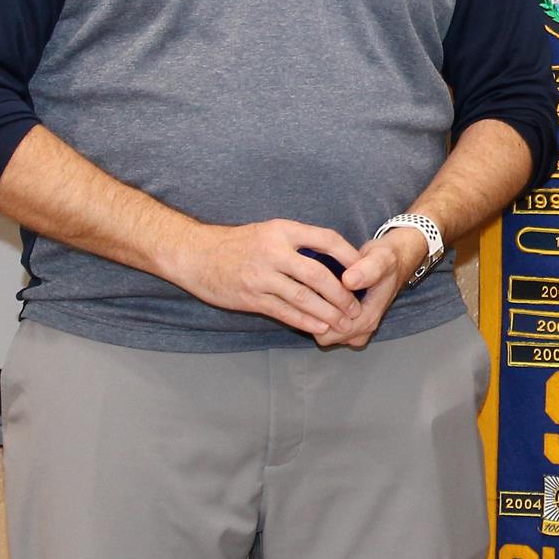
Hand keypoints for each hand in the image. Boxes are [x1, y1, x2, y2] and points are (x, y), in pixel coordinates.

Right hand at [169, 219, 363, 335]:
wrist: (195, 254)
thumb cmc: (237, 243)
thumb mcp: (270, 231)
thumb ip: (298, 241)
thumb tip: (334, 258)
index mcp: (283, 230)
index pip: (327, 239)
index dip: (349, 255)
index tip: (363, 270)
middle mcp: (274, 252)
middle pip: (319, 274)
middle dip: (342, 293)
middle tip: (356, 306)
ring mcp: (261, 276)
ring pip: (303, 297)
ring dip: (328, 312)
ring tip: (344, 322)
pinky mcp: (250, 297)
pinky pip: (284, 312)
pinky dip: (305, 321)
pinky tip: (320, 327)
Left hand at [315, 229, 428, 348]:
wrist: (395, 261)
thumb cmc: (387, 260)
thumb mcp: (381, 258)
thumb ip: (368, 269)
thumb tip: (349, 280)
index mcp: (368, 318)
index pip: (331, 333)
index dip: (317, 315)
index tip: (312, 294)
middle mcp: (363, 329)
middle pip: (325, 336)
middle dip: (315, 316)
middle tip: (312, 291)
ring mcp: (357, 329)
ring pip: (325, 334)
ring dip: (317, 316)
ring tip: (316, 292)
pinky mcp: (350, 324)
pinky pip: (328, 328)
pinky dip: (321, 314)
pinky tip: (321, 296)